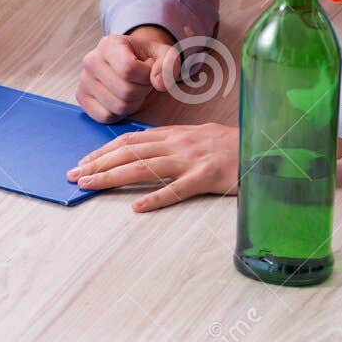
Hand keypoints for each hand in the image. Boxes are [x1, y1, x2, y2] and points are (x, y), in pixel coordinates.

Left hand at [66, 122, 239, 211]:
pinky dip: (156, 198)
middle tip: (75, 175)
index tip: (83, 163)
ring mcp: (192, 160)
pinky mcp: (207, 178)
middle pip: (130, 151)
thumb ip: (174, 142)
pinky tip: (138, 207)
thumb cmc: (234, 147)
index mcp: (177, 134)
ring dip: (113, 176)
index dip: (104, 151)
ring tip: (91, 185)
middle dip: (99, 163)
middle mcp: (179, 144)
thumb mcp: (201, 137)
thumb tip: (146, 148)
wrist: (266, 148)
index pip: (131, 140)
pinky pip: (178, 189)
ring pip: (145, 167)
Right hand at [75, 26, 181, 122]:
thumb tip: (158, 83)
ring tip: (134, 89)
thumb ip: (170, 64)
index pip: (128, 70)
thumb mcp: (165, 55)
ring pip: (117, 107)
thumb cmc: (148, 59)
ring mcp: (83, 81)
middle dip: (143, 91)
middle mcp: (91, 60)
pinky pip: (106, 117)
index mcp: (109, 44)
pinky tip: (123, 99)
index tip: (150, 70)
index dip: (147, 76)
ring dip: (134, 103)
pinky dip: (120, 113)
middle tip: (144, 83)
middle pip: (125, 91)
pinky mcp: (82, 98)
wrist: (131, 63)